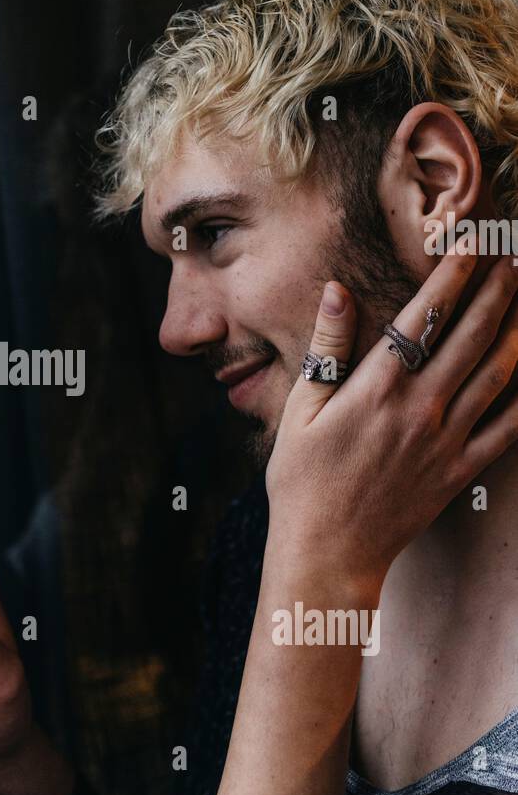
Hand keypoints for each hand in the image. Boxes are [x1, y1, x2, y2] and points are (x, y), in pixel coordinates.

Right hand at [267, 248, 517, 590]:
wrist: (326, 553)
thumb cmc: (302, 482)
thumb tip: (338, 290)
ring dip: (517, 331)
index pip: (423, 316)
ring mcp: (446, 441)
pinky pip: (507, 429)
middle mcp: (419, 408)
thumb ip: (326, 348)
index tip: (469, 242)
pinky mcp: (460, 471)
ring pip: (497, 374)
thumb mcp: (299, 411)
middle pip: (471, 336)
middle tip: (515, 259)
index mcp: (376, 388)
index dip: (451, 275)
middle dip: (497, 291)